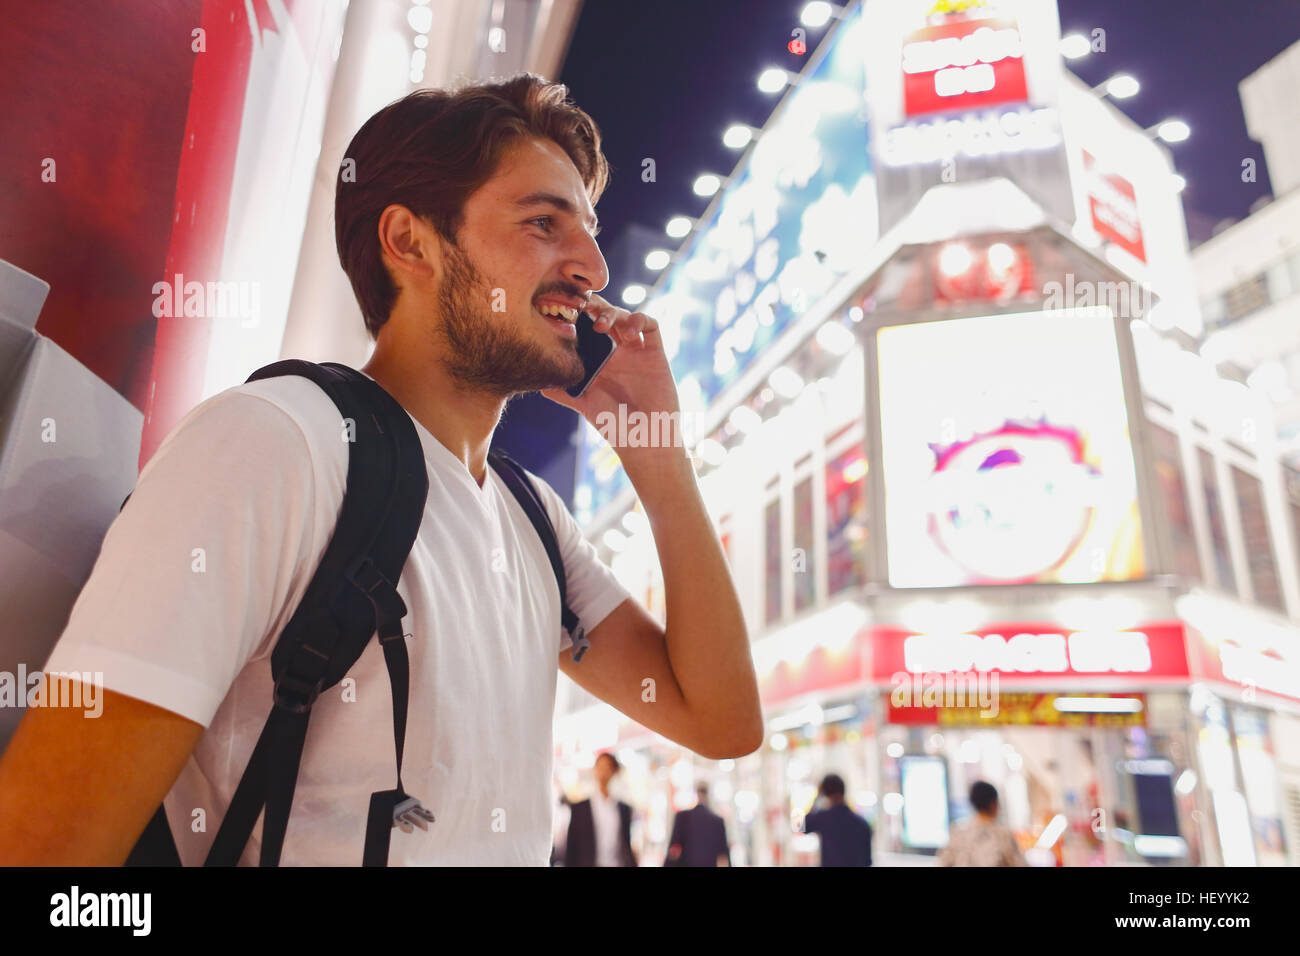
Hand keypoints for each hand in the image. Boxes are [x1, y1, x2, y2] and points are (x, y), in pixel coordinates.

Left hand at [541, 292, 682, 450]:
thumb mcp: (583, 403)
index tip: (564, 311)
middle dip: (593, 306)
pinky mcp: (654, 352)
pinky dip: (639, 320)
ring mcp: (635, 350)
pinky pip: (650, 325)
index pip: (585, 327)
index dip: (577, 314)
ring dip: (612, 313)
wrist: (643, 439)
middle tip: (582, 308)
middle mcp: (615, 351)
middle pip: (604, 314)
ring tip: (601, 325)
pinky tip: (629, 333)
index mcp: (597, 359)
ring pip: (625, 315)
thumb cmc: (613, 424)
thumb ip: (561, 391)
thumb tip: (536, 381)